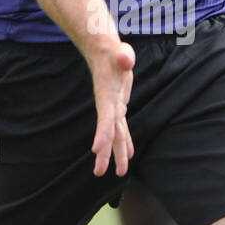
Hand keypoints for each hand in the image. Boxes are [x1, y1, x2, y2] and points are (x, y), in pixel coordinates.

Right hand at [89, 38, 135, 177]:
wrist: (103, 52)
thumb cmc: (113, 52)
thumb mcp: (120, 51)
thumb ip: (123, 56)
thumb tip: (126, 59)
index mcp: (107, 96)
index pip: (105, 118)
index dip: (102, 134)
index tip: (97, 150)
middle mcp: (108, 106)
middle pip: (108, 132)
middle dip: (105, 153)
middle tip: (100, 172)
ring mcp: (113, 108)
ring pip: (116, 134)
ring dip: (117, 153)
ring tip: (119, 173)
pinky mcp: (118, 107)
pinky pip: (121, 128)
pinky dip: (125, 142)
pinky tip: (127, 155)